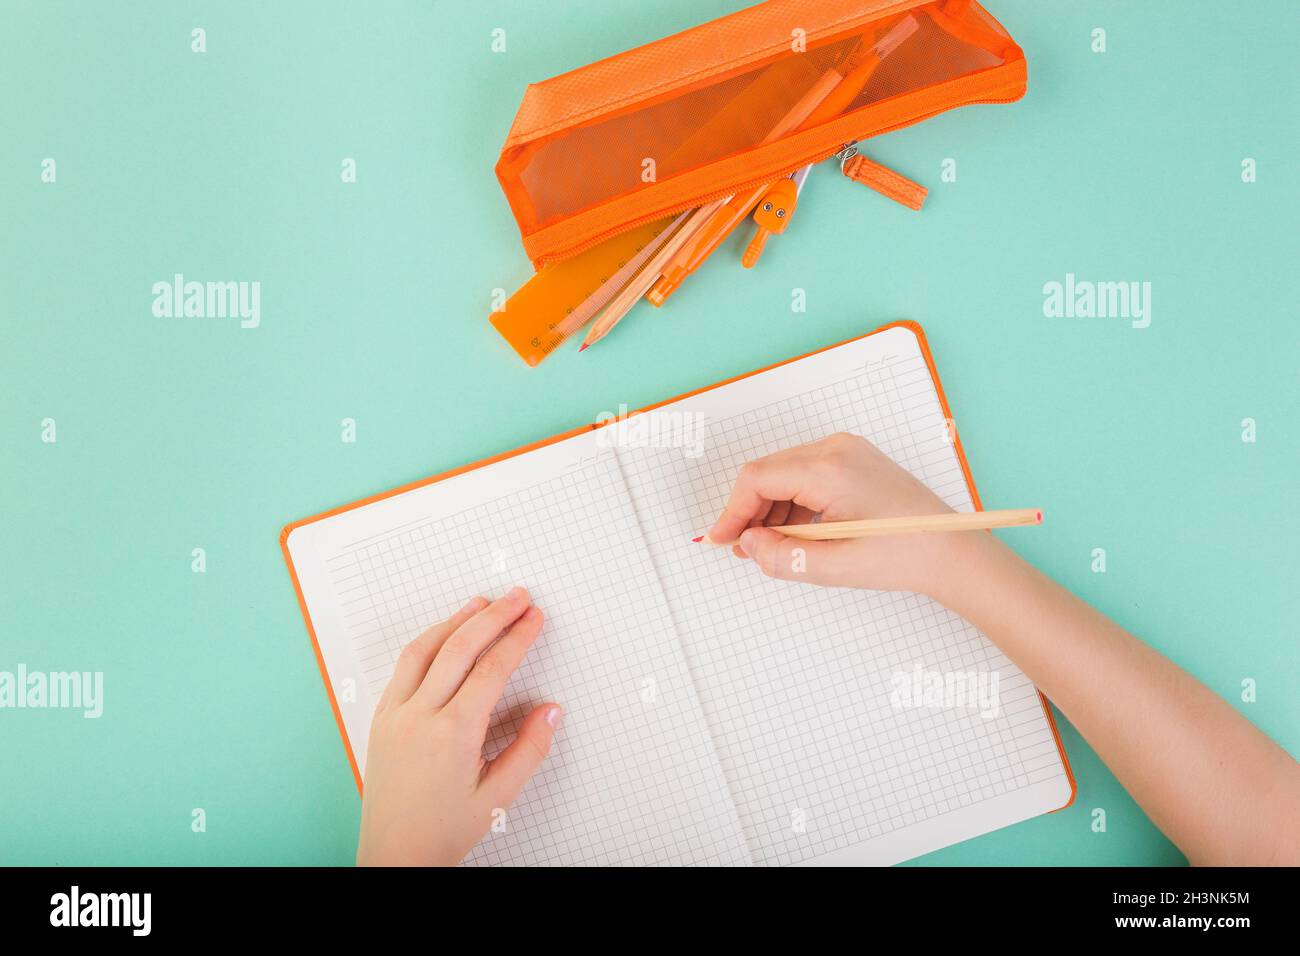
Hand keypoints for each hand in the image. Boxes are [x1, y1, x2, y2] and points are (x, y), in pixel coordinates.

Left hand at [356, 586, 562, 865]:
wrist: (393, 855)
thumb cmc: (443, 831)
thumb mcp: (498, 797)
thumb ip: (529, 749)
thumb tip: (550, 709)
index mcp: (452, 735)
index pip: (491, 670)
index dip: (517, 639)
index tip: (535, 618)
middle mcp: (419, 717)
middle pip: (460, 648)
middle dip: (493, 616)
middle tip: (518, 597)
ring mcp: (396, 714)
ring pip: (425, 650)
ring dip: (456, 621)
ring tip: (481, 603)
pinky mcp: (382, 719)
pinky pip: (404, 667)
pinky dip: (427, 642)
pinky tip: (444, 635)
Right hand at [705, 432, 977, 596]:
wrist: (951, 550)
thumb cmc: (905, 555)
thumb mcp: (836, 566)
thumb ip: (783, 556)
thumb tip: (747, 544)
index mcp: (829, 468)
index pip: (757, 479)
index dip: (732, 511)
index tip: (722, 540)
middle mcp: (836, 448)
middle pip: (768, 473)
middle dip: (751, 512)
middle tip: (747, 551)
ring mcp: (847, 450)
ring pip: (785, 473)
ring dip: (771, 510)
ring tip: (775, 548)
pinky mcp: (854, 460)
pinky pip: (806, 475)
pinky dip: (793, 504)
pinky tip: (799, 534)